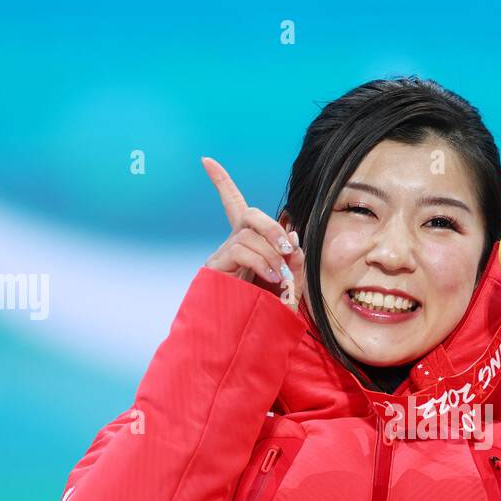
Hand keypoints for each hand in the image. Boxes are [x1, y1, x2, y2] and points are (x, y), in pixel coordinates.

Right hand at [200, 156, 305, 315]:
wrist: (242, 340)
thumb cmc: (267, 313)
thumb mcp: (291, 285)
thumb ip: (294, 262)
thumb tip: (292, 240)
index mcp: (247, 245)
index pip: (234, 206)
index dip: (221, 182)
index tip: (206, 161)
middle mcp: (231, 246)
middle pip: (248, 214)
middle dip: (272, 227)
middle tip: (288, 248)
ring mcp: (222, 257)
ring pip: (248, 232)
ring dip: (272, 252)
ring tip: (281, 276)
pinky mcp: (216, 268)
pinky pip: (241, 249)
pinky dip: (262, 260)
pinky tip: (272, 277)